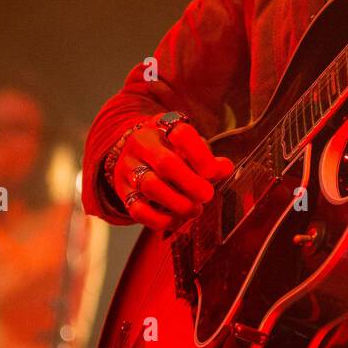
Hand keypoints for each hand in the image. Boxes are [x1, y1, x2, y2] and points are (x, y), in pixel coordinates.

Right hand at [113, 116, 233, 232]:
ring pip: (151, 187)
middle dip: (192, 184)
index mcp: (162, 127)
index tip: (212, 172)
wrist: (133, 155)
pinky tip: (177, 219)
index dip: (200, 155)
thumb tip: (224, 169)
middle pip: (166, 164)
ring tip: (194, 209)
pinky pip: (138, 210)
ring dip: (178, 204)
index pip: (182, 134)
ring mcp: (129, 168)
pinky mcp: (123, 192)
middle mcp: (142, 144)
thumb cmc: (169, 151)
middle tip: (207, 195)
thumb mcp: (189, 147)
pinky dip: (161, 220)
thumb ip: (208, 160)